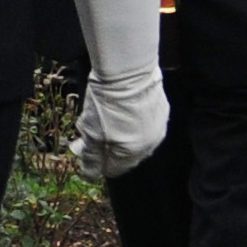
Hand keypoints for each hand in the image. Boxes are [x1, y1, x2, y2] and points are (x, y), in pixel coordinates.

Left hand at [72, 64, 168, 179]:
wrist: (129, 71)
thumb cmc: (107, 102)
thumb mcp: (90, 132)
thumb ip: (91, 158)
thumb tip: (89, 176)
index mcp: (132, 153)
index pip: (113, 170)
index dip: (96, 162)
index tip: (84, 148)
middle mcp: (149, 144)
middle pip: (125, 155)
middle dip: (106, 147)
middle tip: (90, 131)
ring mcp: (158, 126)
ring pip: (135, 138)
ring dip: (119, 133)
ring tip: (104, 116)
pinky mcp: (162, 109)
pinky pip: (144, 122)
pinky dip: (131, 120)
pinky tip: (121, 107)